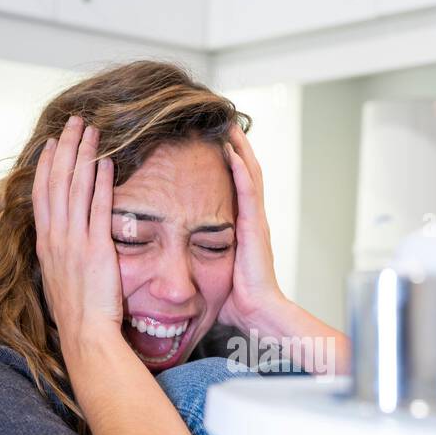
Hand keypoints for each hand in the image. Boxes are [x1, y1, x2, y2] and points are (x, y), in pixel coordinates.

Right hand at [32, 117, 121, 357]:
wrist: (85, 334)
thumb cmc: (77, 313)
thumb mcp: (60, 277)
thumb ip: (62, 254)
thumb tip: (68, 242)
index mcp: (46, 243)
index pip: (42, 193)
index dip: (47, 164)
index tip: (53, 143)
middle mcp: (56, 237)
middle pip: (57, 181)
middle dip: (66, 147)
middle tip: (74, 122)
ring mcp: (74, 241)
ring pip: (76, 187)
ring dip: (84, 155)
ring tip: (91, 131)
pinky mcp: (96, 248)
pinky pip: (99, 207)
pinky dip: (102, 182)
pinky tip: (107, 163)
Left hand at [218, 123, 286, 331]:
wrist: (257, 314)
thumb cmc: (237, 301)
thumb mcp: (215, 273)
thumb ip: (202, 260)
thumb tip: (177, 261)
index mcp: (243, 227)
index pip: (237, 185)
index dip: (229, 162)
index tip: (215, 141)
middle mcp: (252, 219)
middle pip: (245, 171)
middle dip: (235, 145)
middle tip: (222, 120)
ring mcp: (256, 221)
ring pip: (249, 173)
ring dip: (238, 147)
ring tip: (227, 123)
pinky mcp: (254, 227)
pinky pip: (248, 190)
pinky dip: (239, 167)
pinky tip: (230, 148)